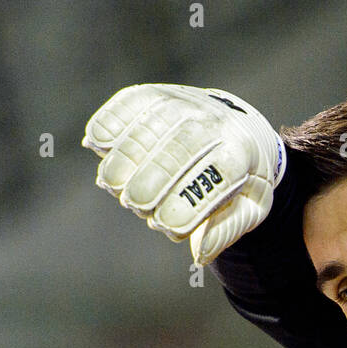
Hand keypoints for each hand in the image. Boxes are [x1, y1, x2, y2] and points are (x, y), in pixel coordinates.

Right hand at [82, 83, 285, 264]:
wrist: (240, 125)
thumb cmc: (241, 176)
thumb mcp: (249, 206)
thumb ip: (225, 228)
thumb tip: (199, 252)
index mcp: (241, 151)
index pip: (215, 175)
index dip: (188, 202)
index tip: (166, 225)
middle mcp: (213, 120)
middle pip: (179, 148)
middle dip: (152, 178)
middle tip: (134, 204)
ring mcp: (182, 103)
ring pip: (150, 125)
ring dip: (126, 156)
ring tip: (111, 183)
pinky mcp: (156, 94)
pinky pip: (129, 104)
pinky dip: (111, 122)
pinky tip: (98, 144)